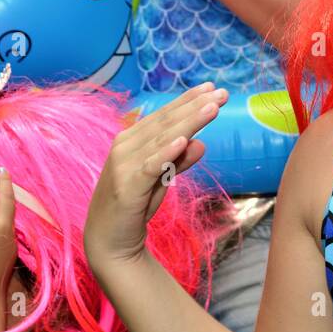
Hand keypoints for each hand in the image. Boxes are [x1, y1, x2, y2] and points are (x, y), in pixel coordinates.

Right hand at [84, 83, 225, 265]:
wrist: (109, 243)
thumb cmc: (135, 205)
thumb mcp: (162, 179)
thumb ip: (179, 160)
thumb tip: (202, 143)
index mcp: (131, 140)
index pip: (165, 116)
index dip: (188, 100)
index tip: (214, 88)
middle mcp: (124, 147)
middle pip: (166, 123)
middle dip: (195, 106)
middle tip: (222, 93)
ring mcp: (123, 166)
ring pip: (162, 139)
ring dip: (188, 122)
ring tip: (212, 108)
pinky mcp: (127, 187)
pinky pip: (150, 167)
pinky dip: (166, 153)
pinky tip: (184, 141)